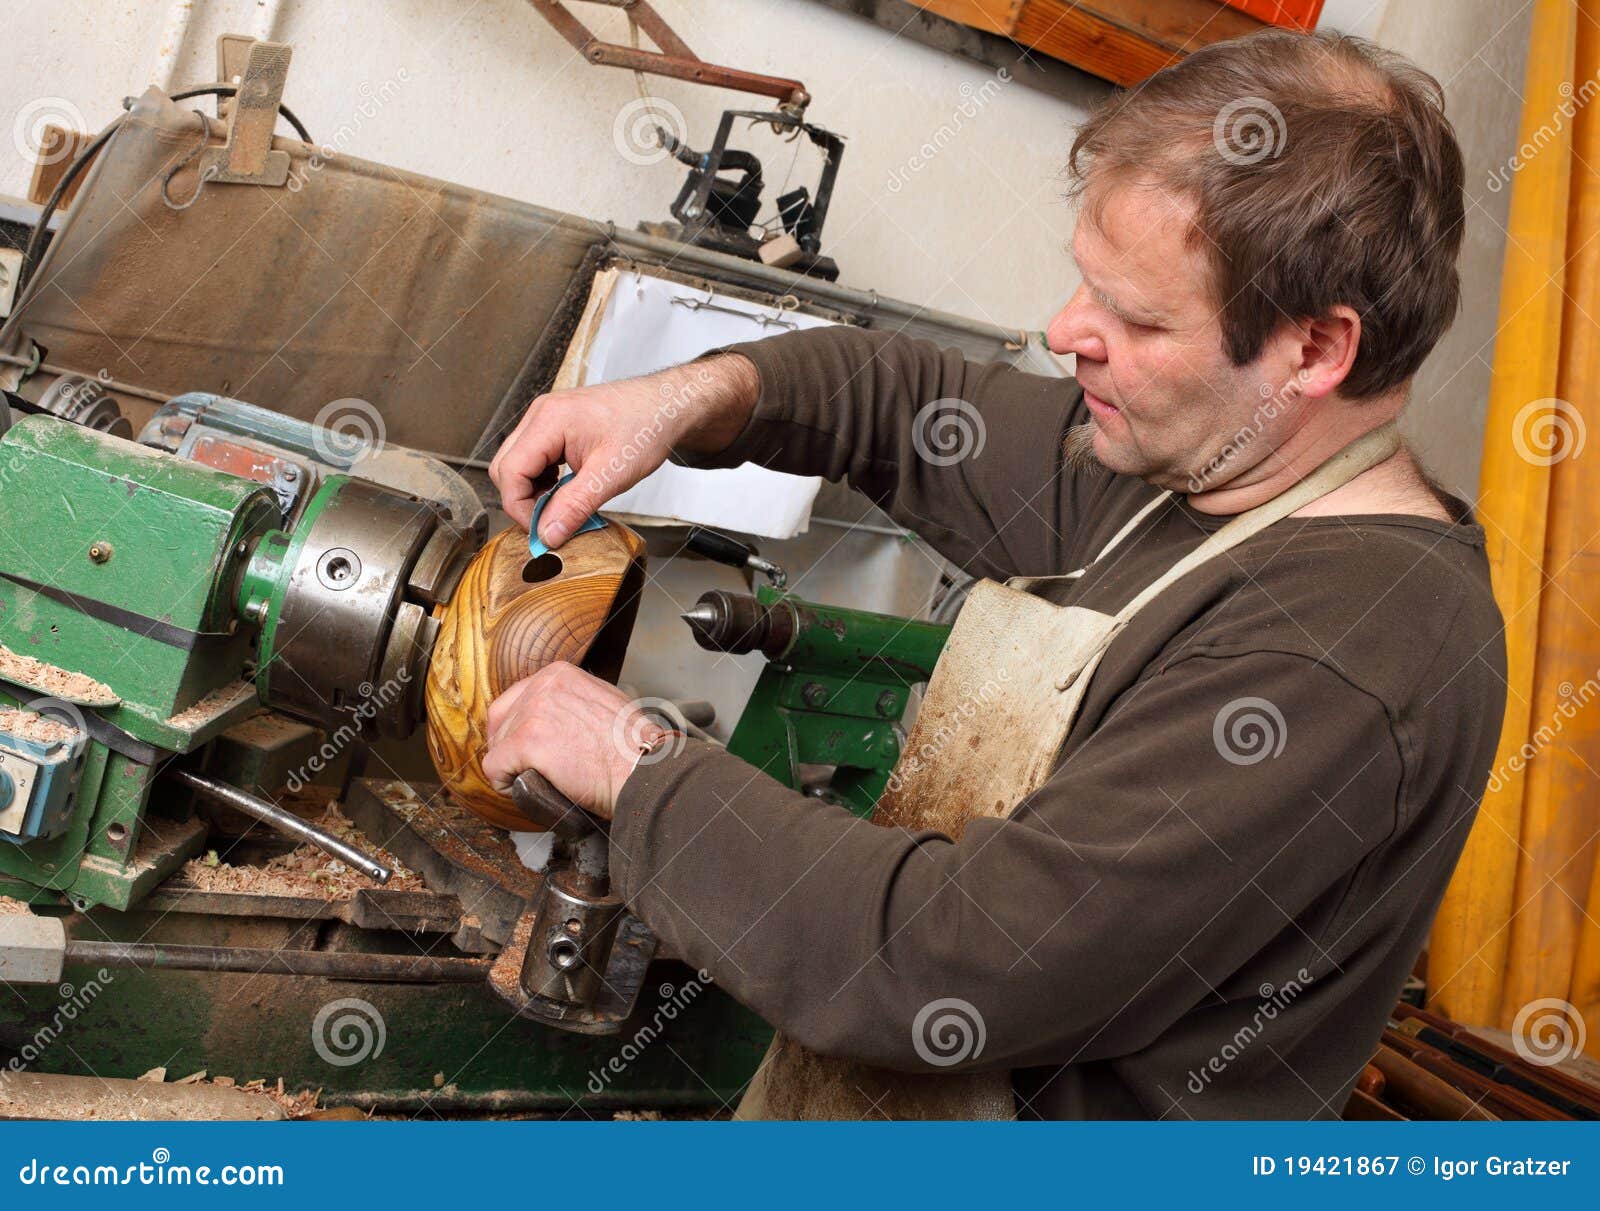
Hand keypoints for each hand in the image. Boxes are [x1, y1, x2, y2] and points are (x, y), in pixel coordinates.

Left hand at [481, 663, 674, 820]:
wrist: (644, 769)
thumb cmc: (634, 747)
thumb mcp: (604, 702)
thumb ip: (575, 701)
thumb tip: (557, 718)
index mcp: (559, 675)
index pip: (515, 699)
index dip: (517, 729)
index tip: (530, 749)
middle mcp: (543, 686)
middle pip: (501, 721)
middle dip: (509, 748)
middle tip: (529, 769)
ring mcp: (533, 712)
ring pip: (497, 745)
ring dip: (511, 767)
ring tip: (538, 779)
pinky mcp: (526, 742)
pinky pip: (495, 768)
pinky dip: (505, 784)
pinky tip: (523, 789)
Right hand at [488, 353, 760, 547]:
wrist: (666, 406)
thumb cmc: (646, 427)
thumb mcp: (612, 475)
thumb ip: (575, 506)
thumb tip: (547, 534)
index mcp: (549, 420)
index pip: (509, 472)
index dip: (520, 507)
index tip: (542, 531)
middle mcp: (540, 415)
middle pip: (505, 467)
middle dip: (523, 500)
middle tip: (551, 522)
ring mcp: (546, 418)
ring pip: (517, 464)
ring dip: (533, 491)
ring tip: (562, 507)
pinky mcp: (555, 426)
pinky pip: (533, 458)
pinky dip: (542, 480)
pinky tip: (565, 491)